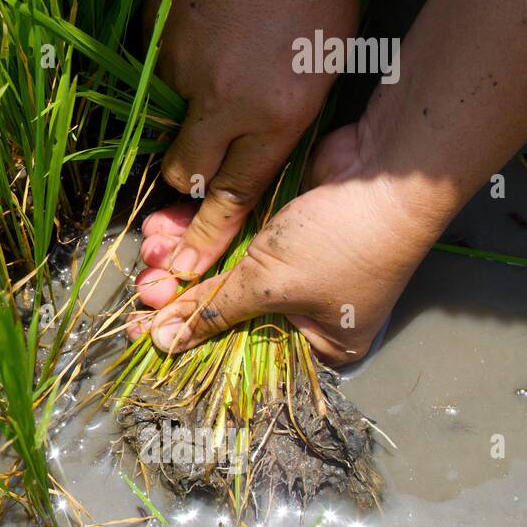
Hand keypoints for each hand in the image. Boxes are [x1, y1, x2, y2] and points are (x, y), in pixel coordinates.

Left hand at [130, 124, 429, 365]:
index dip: (190, 342)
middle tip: (142, 287)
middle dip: (180, 296)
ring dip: (183, 260)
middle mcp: (306, 309)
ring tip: (149, 251)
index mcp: (318, 343)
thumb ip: (214, 311)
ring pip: (223, 271)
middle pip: (227, 312)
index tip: (144, 332)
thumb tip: (166, 341)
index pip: (240, 355)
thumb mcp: (269, 286)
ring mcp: (294, 266)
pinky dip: (199, 233)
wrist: (385, 171)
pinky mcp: (282, 228)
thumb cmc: (341, 244)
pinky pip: (230, 239)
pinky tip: (165, 230)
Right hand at [142, 0, 358, 279]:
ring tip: (223, 50)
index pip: (234, 195)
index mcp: (276, 113)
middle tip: (200, 160)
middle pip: (185, 169)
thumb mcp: (325, 57)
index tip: (189, 267)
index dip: (209, 234)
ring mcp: (176, 69)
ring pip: (170, 114)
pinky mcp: (148, 38)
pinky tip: (205, 18)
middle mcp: (220, 102)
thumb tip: (255, 142)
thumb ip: (285, 111)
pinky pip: (157, 68)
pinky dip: (176, 57)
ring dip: (189, 102)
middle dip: (188, 177)